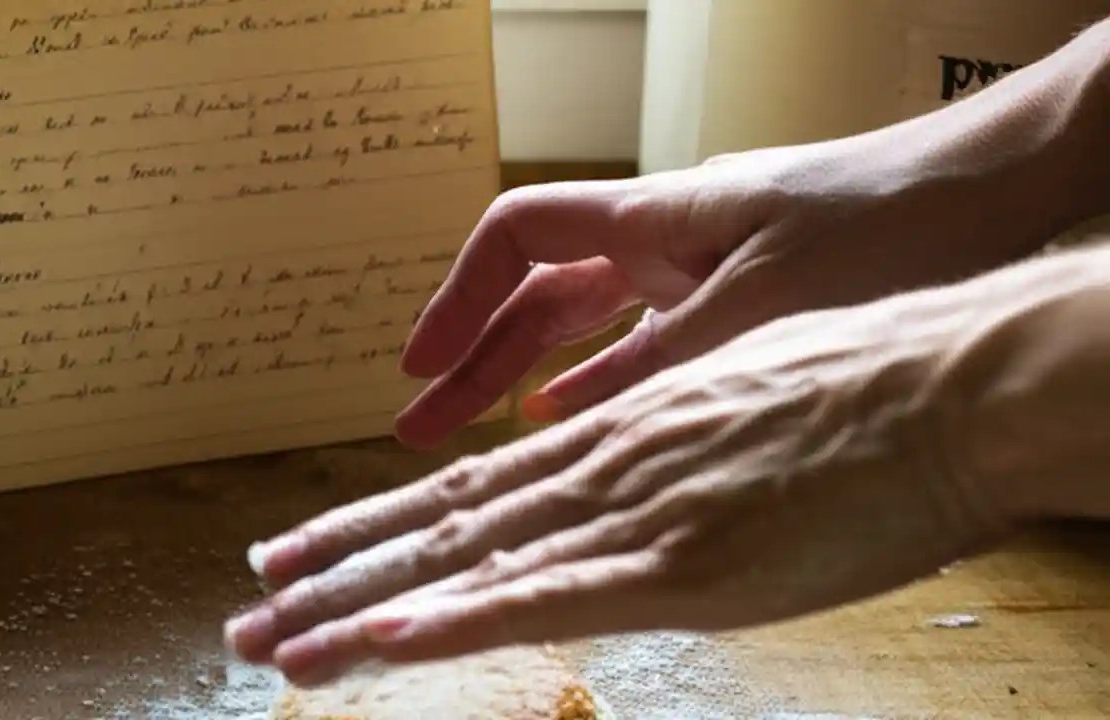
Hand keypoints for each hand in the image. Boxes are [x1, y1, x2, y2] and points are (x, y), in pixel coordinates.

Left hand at [225, 285, 1015, 687]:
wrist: (941, 389)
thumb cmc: (854, 397)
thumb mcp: (728, 414)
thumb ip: (658, 456)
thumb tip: (620, 485)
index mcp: (605, 441)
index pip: (462, 491)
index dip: (373, 523)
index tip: (306, 548)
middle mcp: (591, 474)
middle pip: (434, 529)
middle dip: (334, 571)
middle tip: (251, 605)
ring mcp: (625, 519)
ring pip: (461, 565)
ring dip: (359, 606)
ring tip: (276, 637)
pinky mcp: (676, 566)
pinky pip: (541, 598)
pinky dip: (455, 618)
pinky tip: (383, 637)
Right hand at [394, 83, 1091, 448]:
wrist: (984, 196)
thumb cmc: (884, 227)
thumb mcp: (763, 302)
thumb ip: (662, 357)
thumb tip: (560, 413)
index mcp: (652, 219)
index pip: (518, 238)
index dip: (458, 297)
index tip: (416, 361)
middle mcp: (660, 244)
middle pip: (536, 296)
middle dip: (471, 356)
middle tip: (416, 423)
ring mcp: (695, 277)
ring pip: (584, 331)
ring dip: (524, 379)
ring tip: (469, 432)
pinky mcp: (734, 310)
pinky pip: (643, 353)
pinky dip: (599, 389)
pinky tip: (568, 422)